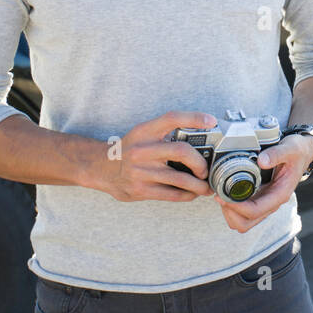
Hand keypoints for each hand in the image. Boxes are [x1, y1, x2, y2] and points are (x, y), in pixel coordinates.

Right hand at [98, 110, 217, 201]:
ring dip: (200, 185)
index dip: (194, 117)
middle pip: (182, 152)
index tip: (211, 121)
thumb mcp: (143, 133)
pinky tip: (192, 193)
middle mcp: (143, 150)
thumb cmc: (130, 149)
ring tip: (206, 187)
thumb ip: (166, 133)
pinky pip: (173, 194)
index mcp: (145, 131)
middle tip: (206, 170)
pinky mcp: (141, 190)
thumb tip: (201, 136)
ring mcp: (141, 171)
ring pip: (181, 179)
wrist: (101, 168)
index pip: (172, 118)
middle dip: (201, 163)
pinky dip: (187, 195)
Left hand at [215, 134, 312, 232]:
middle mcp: (272, 202)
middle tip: (220, 195)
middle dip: (230, 213)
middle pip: (246, 223)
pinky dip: (231, 207)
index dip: (236, 207)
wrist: (303, 152)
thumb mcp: (290, 148)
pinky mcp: (259, 198)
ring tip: (221, 194)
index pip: (255, 211)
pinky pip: (242, 212)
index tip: (223, 195)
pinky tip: (226, 191)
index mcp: (280, 194)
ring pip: (242, 221)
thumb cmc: (298, 152)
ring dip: (229, 212)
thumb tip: (261, 161)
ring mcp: (265, 202)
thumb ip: (277, 153)